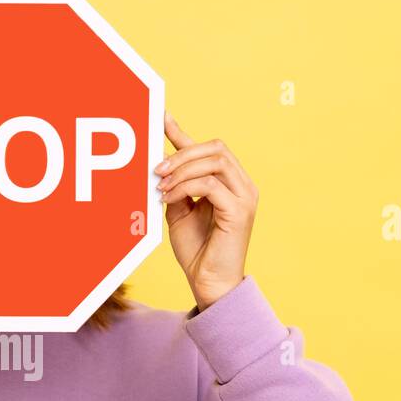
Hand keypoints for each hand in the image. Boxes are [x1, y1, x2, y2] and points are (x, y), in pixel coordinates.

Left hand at [156, 116, 257, 309]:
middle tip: (156, 169)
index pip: (208, 148)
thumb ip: (175, 185)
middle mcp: (243, 185)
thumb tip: (159, 162)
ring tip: (161, 185)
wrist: (208, 283)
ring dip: (182, 169)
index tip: (160, 117)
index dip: (182, 132)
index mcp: (230, 182)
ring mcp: (245, 196)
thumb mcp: (179, 210)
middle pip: (215, 147)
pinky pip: (210, 184)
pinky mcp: (240, 211)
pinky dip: (185, 187)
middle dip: (182, 153)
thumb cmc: (196, 250)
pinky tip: (168, 198)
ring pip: (214, 161)